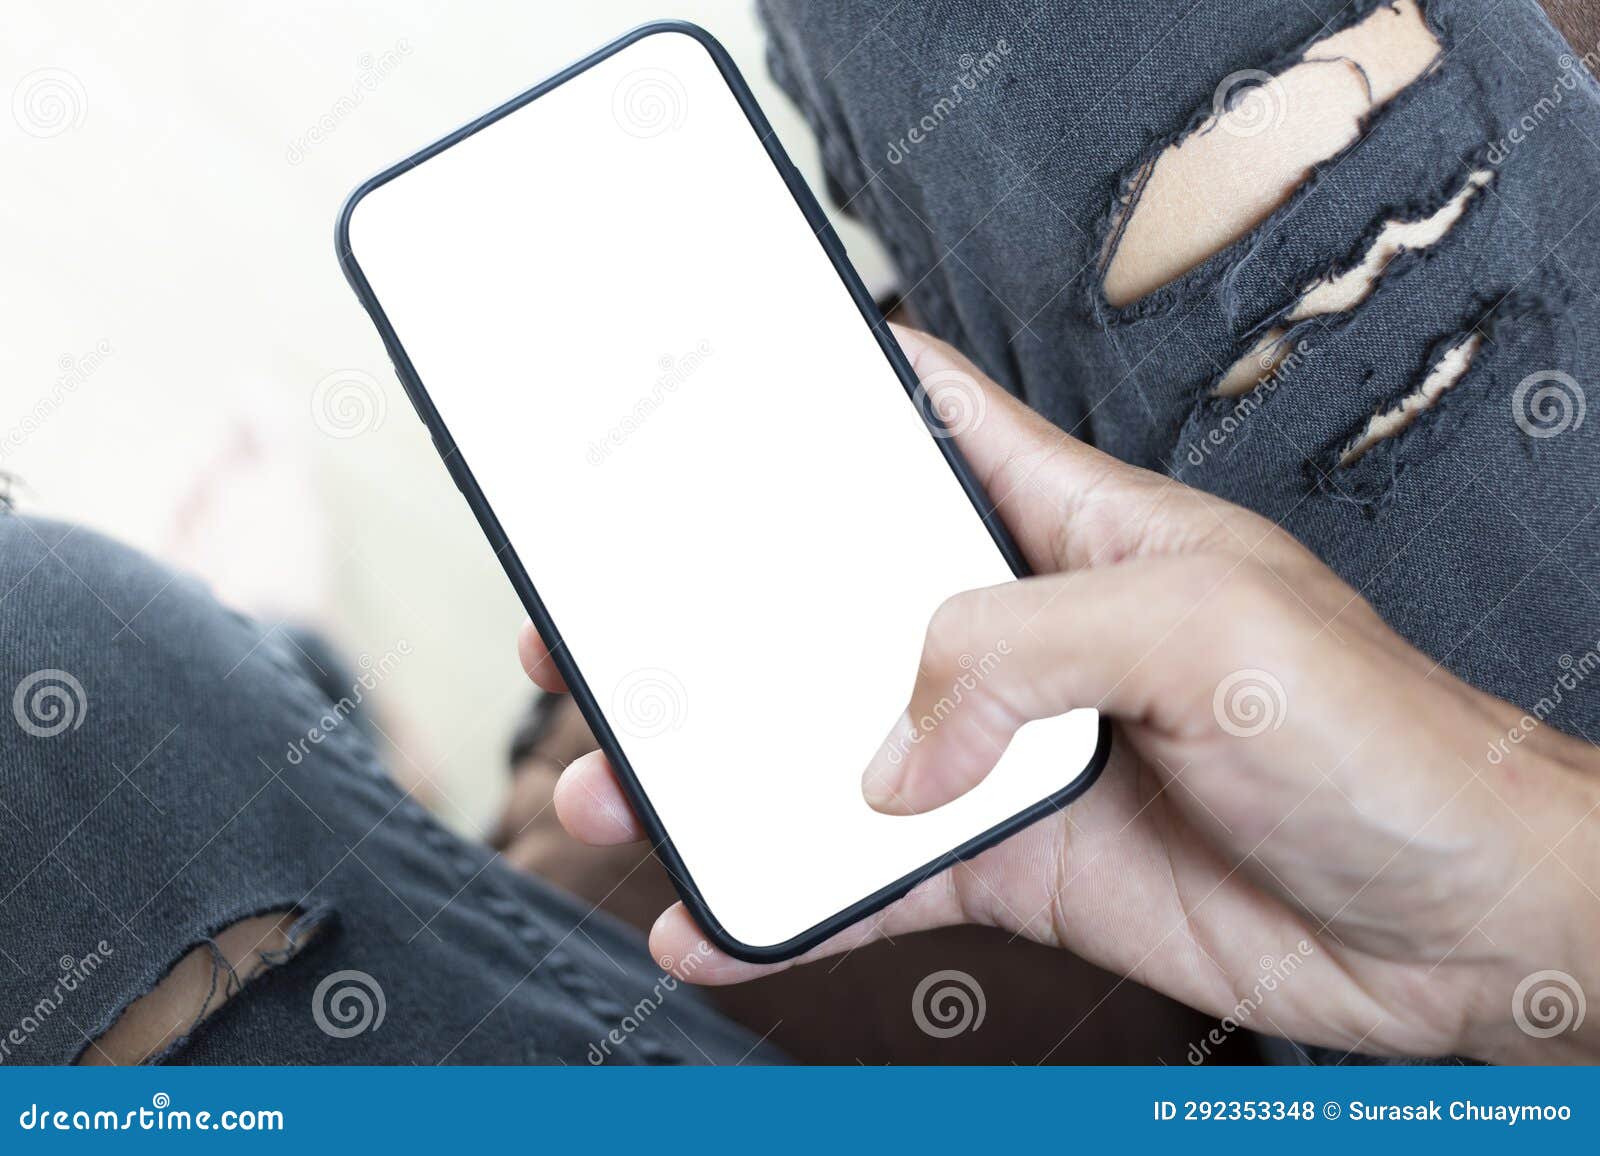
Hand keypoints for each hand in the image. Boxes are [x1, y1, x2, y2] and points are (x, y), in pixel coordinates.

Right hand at [519, 325, 1599, 1062]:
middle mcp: (1029, 634)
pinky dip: (798, 905)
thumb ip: (1025, 650)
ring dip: (727, 773)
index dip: (829, 400)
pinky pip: (878, 883)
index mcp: (1076, 528)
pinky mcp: (1019, 864)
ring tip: (622, 790)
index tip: (713, 390)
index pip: (933, 428)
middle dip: (719, 614)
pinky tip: (727, 918)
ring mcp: (1013, 755)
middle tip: (605, 627)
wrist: (1452, 930)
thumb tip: (895, 745)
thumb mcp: (1206, 629)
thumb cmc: (1384, 742)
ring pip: (834, 753)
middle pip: (838, 606)